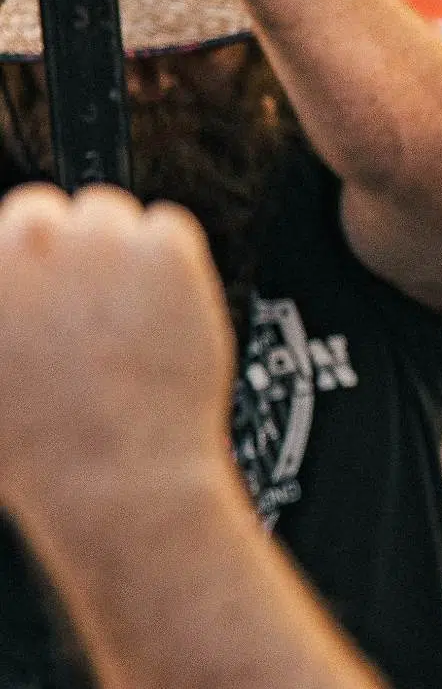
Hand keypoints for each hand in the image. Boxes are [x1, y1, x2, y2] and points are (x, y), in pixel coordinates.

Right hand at [0, 186, 233, 520]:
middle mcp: (28, 240)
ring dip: (127, 257)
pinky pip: (172, 229)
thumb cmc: (43, 448)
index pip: (11, 227)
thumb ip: (1, 319)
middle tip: (96, 312)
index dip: (35, 267)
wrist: (113, 477)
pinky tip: (170, 313)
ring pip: (115, 215)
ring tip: (134, 322)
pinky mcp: (164, 251)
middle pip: (56, 210)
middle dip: (77, 253)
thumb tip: (12, 311)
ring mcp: (100, 240)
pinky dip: (176, 265)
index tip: (53, 296)